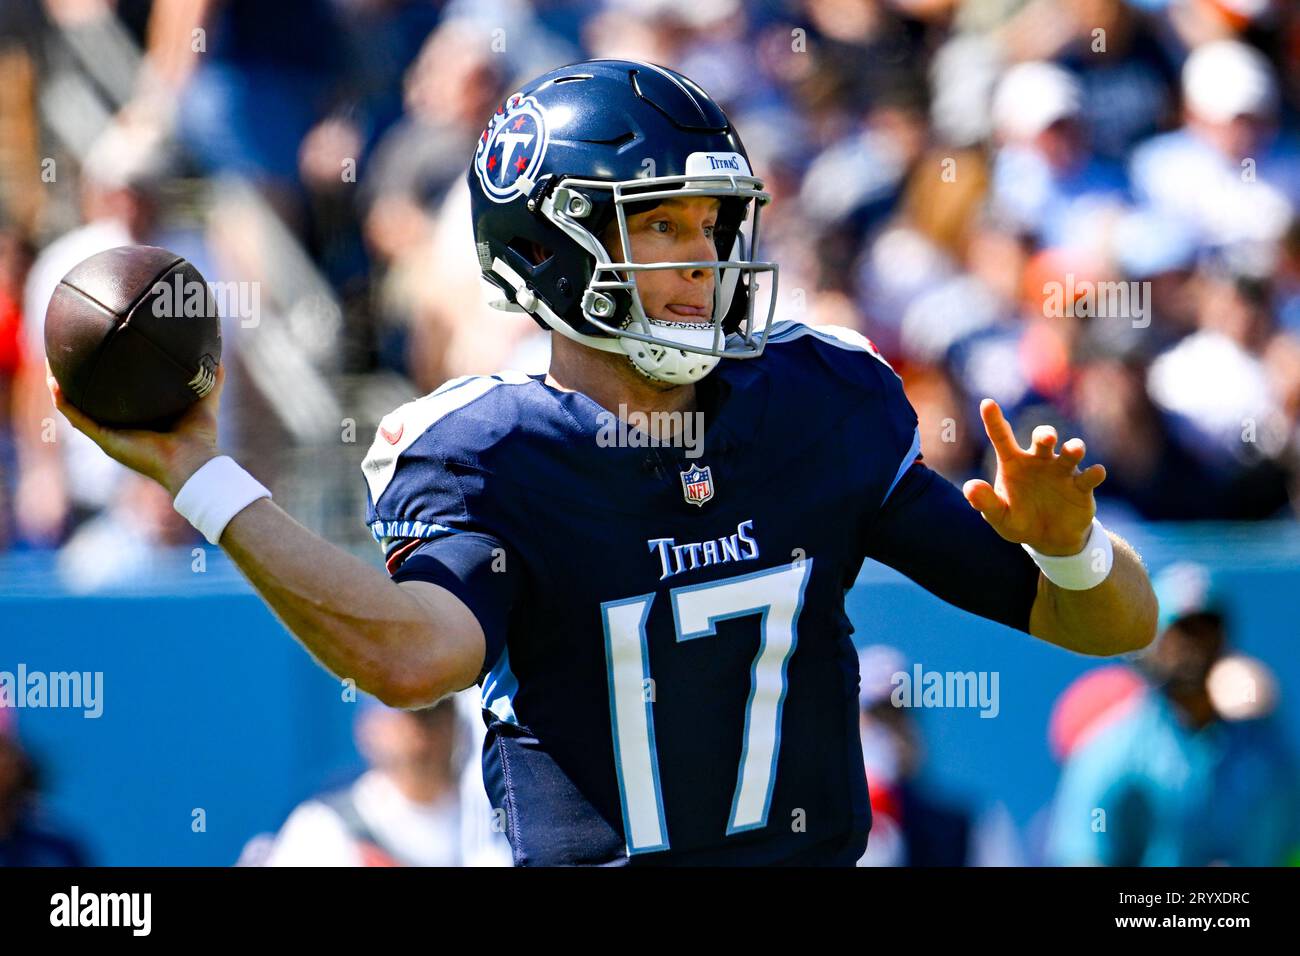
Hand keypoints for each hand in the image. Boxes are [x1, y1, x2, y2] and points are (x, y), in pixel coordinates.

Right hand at [46, 359, 224, 497]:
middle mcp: (121, 427)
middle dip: (79, 380)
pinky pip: (77, 419)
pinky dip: (64, 402)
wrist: (193, 462)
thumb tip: (217, 353)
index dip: (108, 378)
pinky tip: (54, 383)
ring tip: (51, 364)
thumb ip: (211, 378)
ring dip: (62, 388)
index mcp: (141, 419)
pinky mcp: (105, 441)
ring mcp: (110, 434)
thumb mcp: (203, 398)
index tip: (101, 353)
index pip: (119, 397)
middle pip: (92, 401)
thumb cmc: (200, 437)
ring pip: (77, 408)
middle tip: (68, 355)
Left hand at [962, 399, 1105, 555]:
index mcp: (1014, 463)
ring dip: (1073, 448)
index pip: (1002, 437)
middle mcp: (1039, 461)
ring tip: (1074, 450)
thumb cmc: (1020, 521)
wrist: (1050, 539)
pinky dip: (1094, 473)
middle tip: (1047, 437)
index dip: (993, 420)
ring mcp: (1062, 471)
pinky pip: (1090, 476)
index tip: (987, 403)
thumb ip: (985, 502)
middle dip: (1045, 434)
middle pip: (1043, 439)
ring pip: (1070, 451)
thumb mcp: (999, 516)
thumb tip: (969, 487)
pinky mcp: (1081, 486)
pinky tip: (1096, 472)